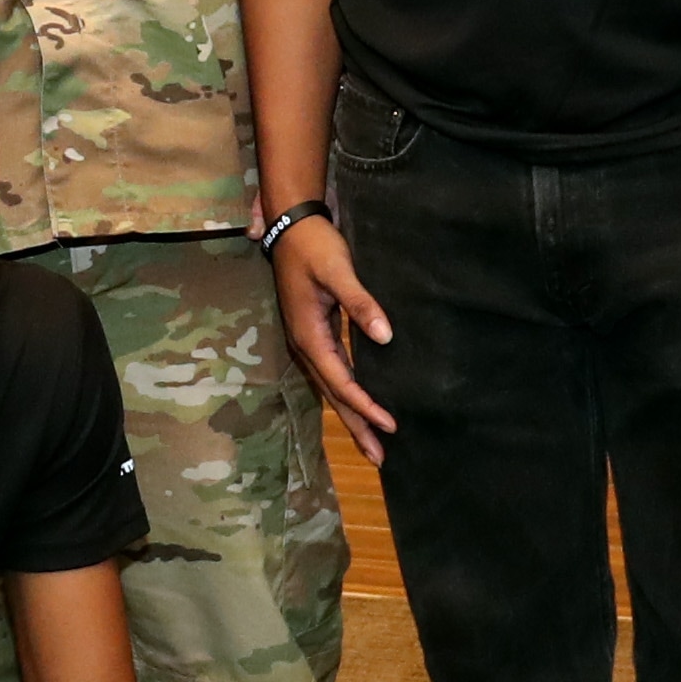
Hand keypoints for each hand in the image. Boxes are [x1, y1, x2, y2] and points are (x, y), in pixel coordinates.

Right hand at [269, 218, 395, 467]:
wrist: (289, 224)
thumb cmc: (315, 246)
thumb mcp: (339, 270)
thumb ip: (361, 303)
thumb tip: (385, 337)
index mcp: (309, 335)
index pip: (341, 381)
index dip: (365, 405)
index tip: (390, 425)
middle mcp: (305, 345)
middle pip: (333, 394)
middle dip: (356, 426)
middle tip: (380, 458)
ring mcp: (307, 340)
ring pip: (331, 387)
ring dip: (352, 415)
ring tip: (373, 442)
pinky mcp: (313, 333)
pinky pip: (332, 373)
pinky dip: (347, 393)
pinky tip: (360, 402)